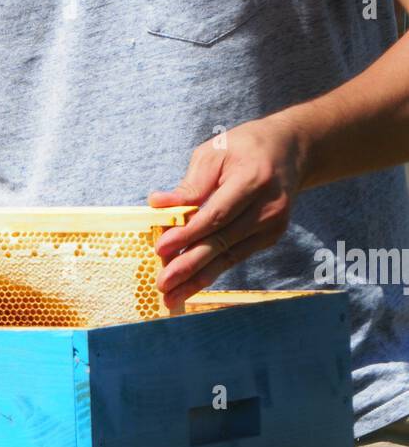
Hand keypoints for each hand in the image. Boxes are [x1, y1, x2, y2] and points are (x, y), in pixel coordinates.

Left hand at [149, 113, 307, 310]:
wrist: (288, 151)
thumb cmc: (243, 149)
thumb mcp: (215, 153)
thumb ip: (190, 184)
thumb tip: (158, 204)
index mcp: (253, 179)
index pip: (217, 214)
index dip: (188, 233)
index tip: (161, 249)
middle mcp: (268, 206)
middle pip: (223, 240)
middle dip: (190, 265)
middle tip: (163, 284)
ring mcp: (273, 225)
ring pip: (229, 256)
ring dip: (198, 278)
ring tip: (172, 297)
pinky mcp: (270, 237)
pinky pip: (235, 257)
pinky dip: (211, 272)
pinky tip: (190, 286)